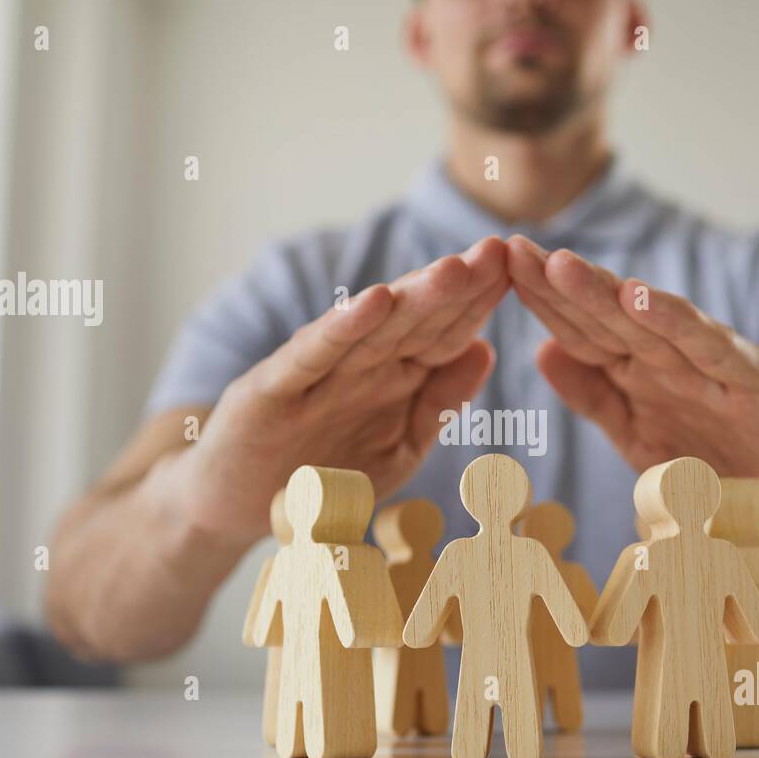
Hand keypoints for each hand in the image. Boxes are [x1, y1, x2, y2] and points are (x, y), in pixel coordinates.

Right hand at [178, 237, 508, 540]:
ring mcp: (315, 374)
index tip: (526, 270)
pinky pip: (313, 356)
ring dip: (414, 297)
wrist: (232, 507)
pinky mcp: (273, 390)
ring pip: (373, 329)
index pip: (447, 333)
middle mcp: (358, 364)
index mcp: (392, 376)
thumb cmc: (318, 473)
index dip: (484, 304)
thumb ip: (438, 401)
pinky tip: (375, 302)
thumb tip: (487, 348)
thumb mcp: (397, 445)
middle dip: (460, 287)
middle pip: (417, 320)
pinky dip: (342, 328)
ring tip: (456, 268)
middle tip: (501, 251)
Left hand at [506, 236, 758, 520]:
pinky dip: (678, 324)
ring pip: (652, 323)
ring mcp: (715, 366)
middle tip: (510, 247)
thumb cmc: (729, 459)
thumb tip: (541, 351)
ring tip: (562, 263)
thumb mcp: (644, 436)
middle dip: (558, 283)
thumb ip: (597, 396)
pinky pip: (712, 350)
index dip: (539, 301)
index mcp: (640, 373)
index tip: (491, 270)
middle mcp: (672, 359)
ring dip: (606, 293)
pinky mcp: (757, 381)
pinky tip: (644, 300)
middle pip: (606, 317)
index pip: (580, 332)